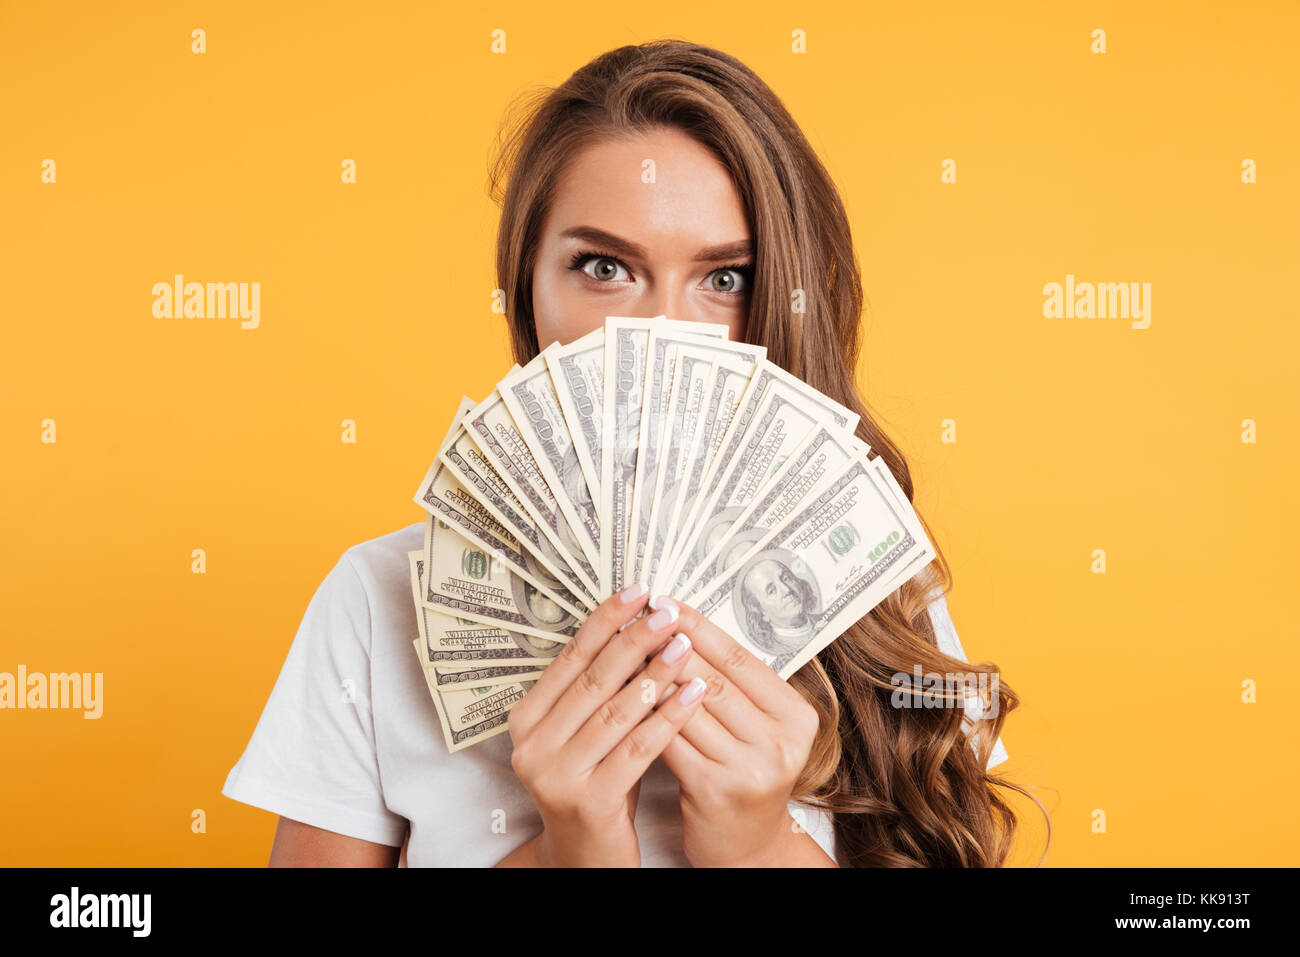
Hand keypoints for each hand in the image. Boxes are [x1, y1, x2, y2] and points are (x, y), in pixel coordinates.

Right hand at [506, 583, 706, 866]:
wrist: (585, 859)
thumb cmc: (594, 786)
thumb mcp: (585, 736)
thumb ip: (598, 692)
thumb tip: (639, 627)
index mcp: (526, 720)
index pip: (570, 659)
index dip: (606, 621)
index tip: (638, 592)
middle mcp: (532, 745)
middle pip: (592, 680)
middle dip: (634, 640)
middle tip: (668, 612)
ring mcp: (557, 775)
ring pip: (615, 712)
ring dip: (655, 674)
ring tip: (686, 646)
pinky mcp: (588, 801)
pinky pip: (636, 749)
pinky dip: (668, 718)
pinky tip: (694, 695)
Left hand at [648, 596, 821, 866]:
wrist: (747, 847)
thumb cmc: (744, 776)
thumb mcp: (758, 729)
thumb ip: (735, 686)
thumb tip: (684, 626)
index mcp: (797, 717)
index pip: (741, 659)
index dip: (700, 627)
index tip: (668, 601)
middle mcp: (780, 742)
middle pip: (713, 679)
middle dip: (669, 644)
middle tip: (637, 616)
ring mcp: (749, 768)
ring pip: (687, 707)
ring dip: (650, 674)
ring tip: (622, 647)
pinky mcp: (714, 790)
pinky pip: (669, 739)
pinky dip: (644, 713)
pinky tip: (621, 694)